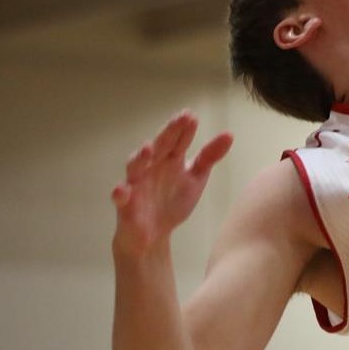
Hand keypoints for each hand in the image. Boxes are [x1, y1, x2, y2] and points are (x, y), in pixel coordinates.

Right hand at [111, 112, 233, 259]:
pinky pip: (120, 198)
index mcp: (169, 160)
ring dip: (139, 158)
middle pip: (159, 148)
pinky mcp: (125, 206)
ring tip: (148, 148)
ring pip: (134, 168)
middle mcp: (151, 168)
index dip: (184, 129)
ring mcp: (136, 185)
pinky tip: (122, 190)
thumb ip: (209, 157)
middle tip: (180, 119)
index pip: (177, 141)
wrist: (153, 235)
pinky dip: (120, 194)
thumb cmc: (173, 201)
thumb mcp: (195, 178)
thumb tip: (229, 134)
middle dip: (168, 134)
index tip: (191, 115)